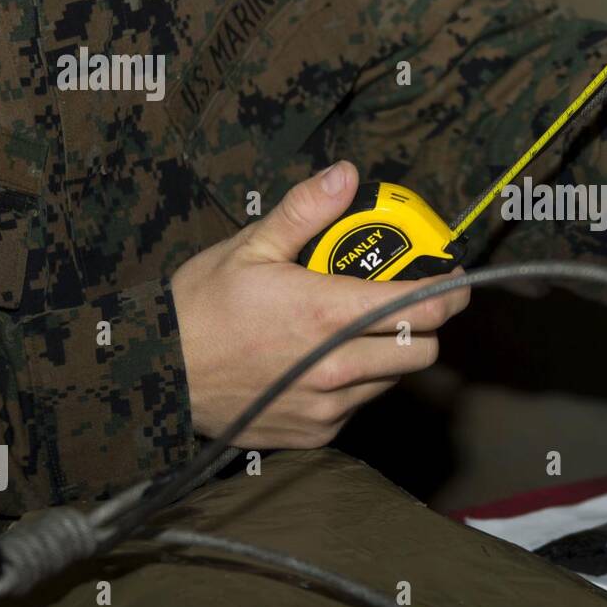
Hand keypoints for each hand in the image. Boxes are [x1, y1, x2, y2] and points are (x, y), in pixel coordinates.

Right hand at [170, 161, 469, 447]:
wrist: (153, 377)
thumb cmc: (199, 310)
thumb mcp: (249, 247)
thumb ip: (306, 211)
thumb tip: (347, 175)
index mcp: (326, 312)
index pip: (422, 308)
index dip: (450, 291)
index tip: (452, 278)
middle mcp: (335, 366)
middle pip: (421, 350)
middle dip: (424, 324)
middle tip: (406, 302)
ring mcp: (327, 404)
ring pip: (393, 379)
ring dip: (390, 354)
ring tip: (358, 329)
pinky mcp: (316, 431)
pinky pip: (361, 405)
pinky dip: (358, 383)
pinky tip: (326, 360)